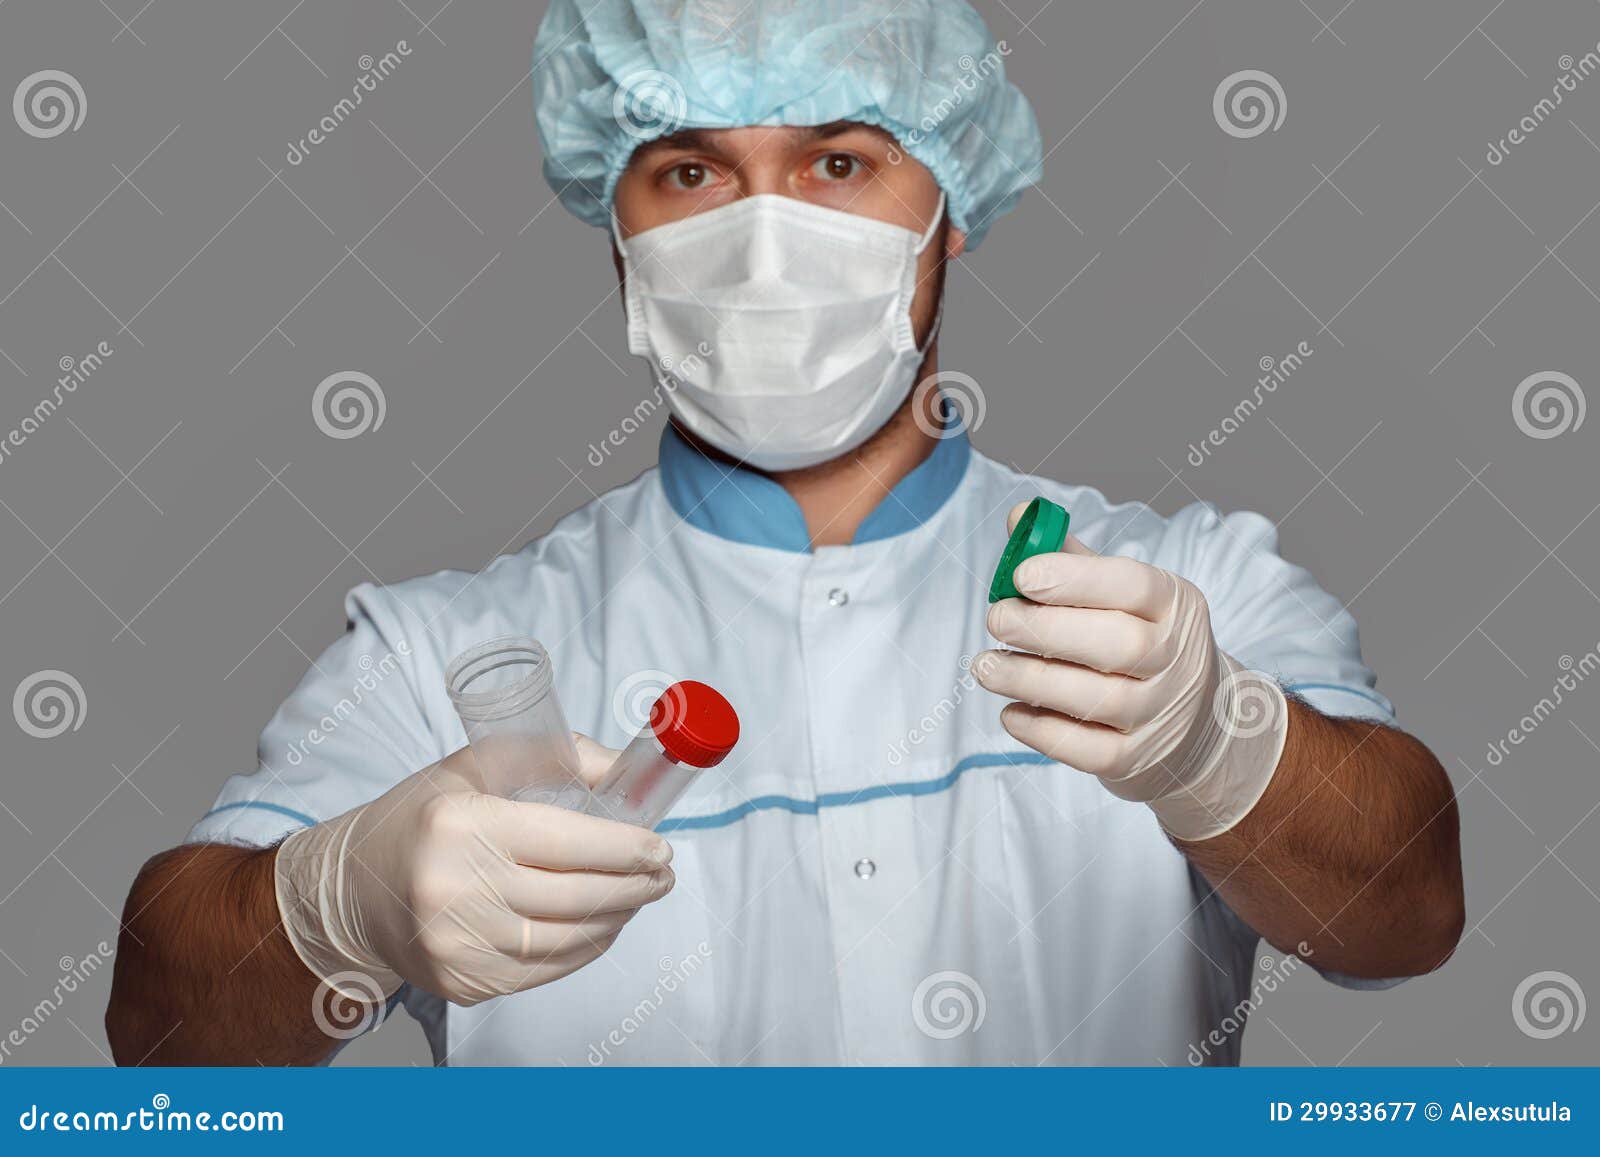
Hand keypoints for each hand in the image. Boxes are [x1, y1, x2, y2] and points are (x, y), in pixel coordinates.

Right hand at [273, 734, 674, 1005]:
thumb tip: (626, 767)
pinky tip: (604, 924)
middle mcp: (456, 889)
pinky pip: (549, 969)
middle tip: (663, 873)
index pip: (569, 841)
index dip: (626, 848)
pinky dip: (587, 946)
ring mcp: (459, 944)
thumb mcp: (474, 767)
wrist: (350, 891)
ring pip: (570, 938)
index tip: (660, 846)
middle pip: (577, 894)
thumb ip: (552, 756)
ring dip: (619, 917)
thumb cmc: (420, 819)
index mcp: (462, 825)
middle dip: (636, 885)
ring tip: (641, 896)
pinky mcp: (464, 983)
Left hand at [975, 504, 1287, 840]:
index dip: (1075, 579)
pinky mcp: (1136, 759)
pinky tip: (1011, 711)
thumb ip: (1069, 558)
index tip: (1022, 576)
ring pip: (1096, 700)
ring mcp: (1160, 714)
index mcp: (1173, 604)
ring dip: (1029, 680)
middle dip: (1045, 630)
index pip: (1133, 585)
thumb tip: (1018, 519)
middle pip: (1117, 645)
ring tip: (985, 665)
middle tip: (996, 618)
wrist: (1194, 719)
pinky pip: (1086, 750)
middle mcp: (1176, 659)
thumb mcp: (1122, 594)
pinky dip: (1041, 731)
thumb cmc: (1140, 637)